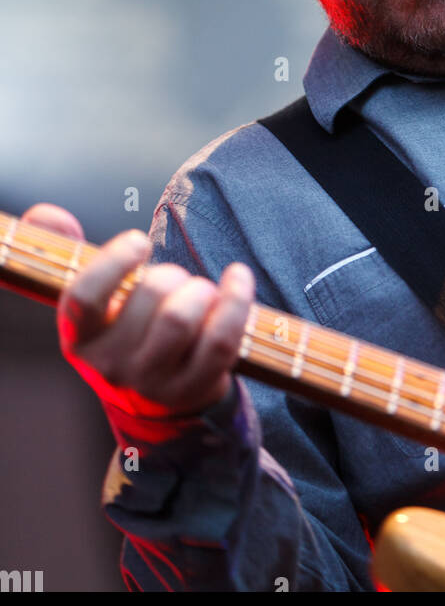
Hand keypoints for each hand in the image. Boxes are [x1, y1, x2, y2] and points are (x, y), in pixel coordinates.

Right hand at [19, 203, 254, 422]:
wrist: (158, 391)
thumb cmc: (127, 326)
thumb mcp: (95, 297)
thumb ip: (70, 251)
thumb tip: (46, 213)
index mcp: (79, 337)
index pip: (84, 298)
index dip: (114, 262)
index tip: (139, 242)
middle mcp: (111, 364)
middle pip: (150, 298)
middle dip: (173, 274)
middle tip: (177, 279)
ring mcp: (153, 381)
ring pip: (182, 319)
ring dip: (202, 289)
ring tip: (202, 291)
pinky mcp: (193, 388)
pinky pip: (220, 339)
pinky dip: (236, 301)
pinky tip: (237, 282)